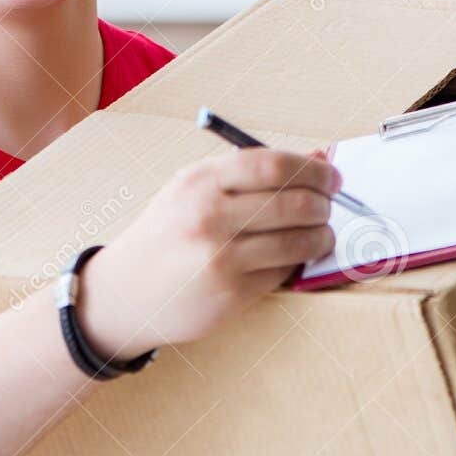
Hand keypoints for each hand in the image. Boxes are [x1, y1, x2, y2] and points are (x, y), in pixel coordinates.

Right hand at [77, 148, 338, 358]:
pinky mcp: (230, 294)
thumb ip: (249, 174)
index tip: (331, 178)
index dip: (312, 171)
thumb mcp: (193, 191)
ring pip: (298, 241)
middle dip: (324, 205)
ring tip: (320, 235)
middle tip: (328, 208)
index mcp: (198, 181)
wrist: (125, 291)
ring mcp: (219, 258)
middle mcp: (207, 216)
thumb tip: (318, 161)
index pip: (272, 164)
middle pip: (294, 203)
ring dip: (321, 236)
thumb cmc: (167, 234)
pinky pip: (283, 272)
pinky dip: (296, 263)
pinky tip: (290, 258)